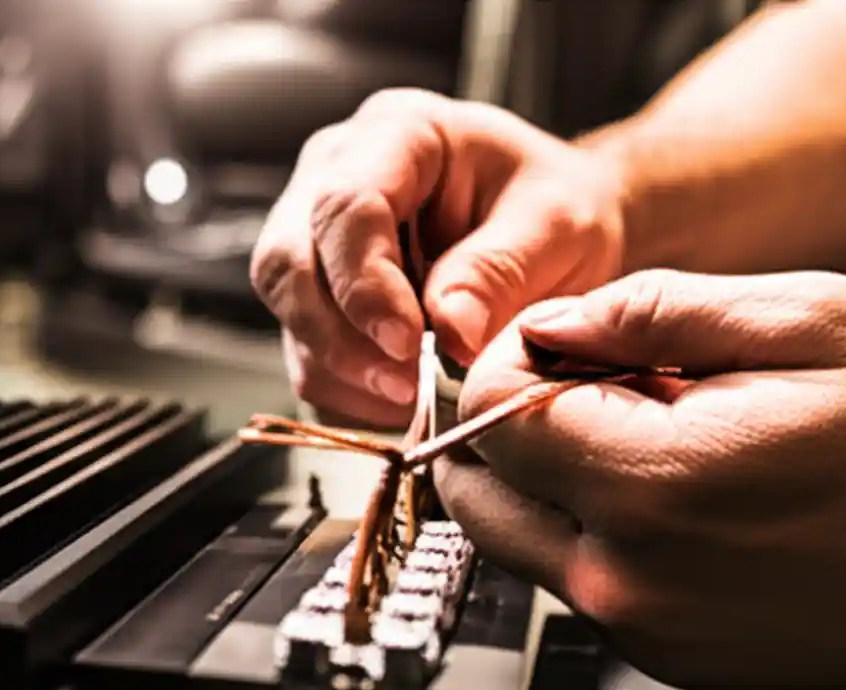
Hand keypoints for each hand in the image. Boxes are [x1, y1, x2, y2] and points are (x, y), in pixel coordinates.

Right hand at [250, 89, 625, 427]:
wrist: (549, 228)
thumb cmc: (552, 206)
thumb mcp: (558, 225)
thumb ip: (500, 271)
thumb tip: (452, 334)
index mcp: (396, 133)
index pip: (346, 205)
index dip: (365, 284)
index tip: (409, 346)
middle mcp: (332, 175)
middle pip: (287, 260)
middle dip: (336, 337)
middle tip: (404, 386)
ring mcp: (311, 233)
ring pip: (287, 311)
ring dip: (340, 369)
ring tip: (411, 397)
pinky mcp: (313, 292)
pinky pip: (301, 349)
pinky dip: (343, 387)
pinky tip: (397, 398)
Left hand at [435, 268, 845, 689]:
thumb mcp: (805, 320)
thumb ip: (649, 310)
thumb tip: (545, 324)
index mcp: (650, 484)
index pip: (484, 418)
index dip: (507, 363)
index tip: (559, 343)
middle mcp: (628, 577)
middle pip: (480, 490)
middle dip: (512, 425)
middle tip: (597, 386)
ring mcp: (647, 629)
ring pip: (523, 537)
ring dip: (555, 479)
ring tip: (658, 436)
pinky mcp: (673, 656)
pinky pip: (581, 580)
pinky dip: (600, 529)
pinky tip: (686, 491)